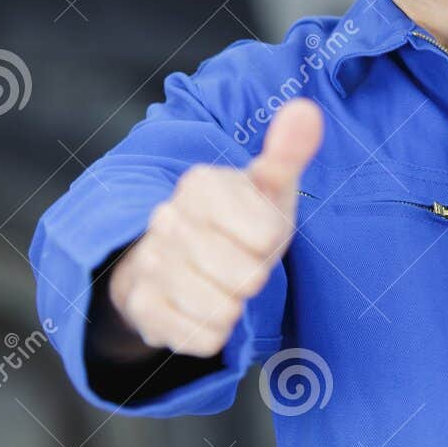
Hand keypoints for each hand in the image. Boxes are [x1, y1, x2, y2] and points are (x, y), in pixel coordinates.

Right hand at [106, 97, 323, 358]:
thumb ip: (289, 151)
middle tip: (237, 263)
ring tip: (218, 285)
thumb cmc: (236, 225)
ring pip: (224, 310)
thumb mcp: (268, 189)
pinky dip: (210, 332)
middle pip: (247, 277)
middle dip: (252, 277)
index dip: (270, 243)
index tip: (254, 235)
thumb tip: (306, 109)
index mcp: (200, 184)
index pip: (266, 235)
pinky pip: (201, 337)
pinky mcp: (141, 307)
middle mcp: (166, 219)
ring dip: (233, 307)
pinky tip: (198, 309)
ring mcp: (149, 264)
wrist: (175, 265)